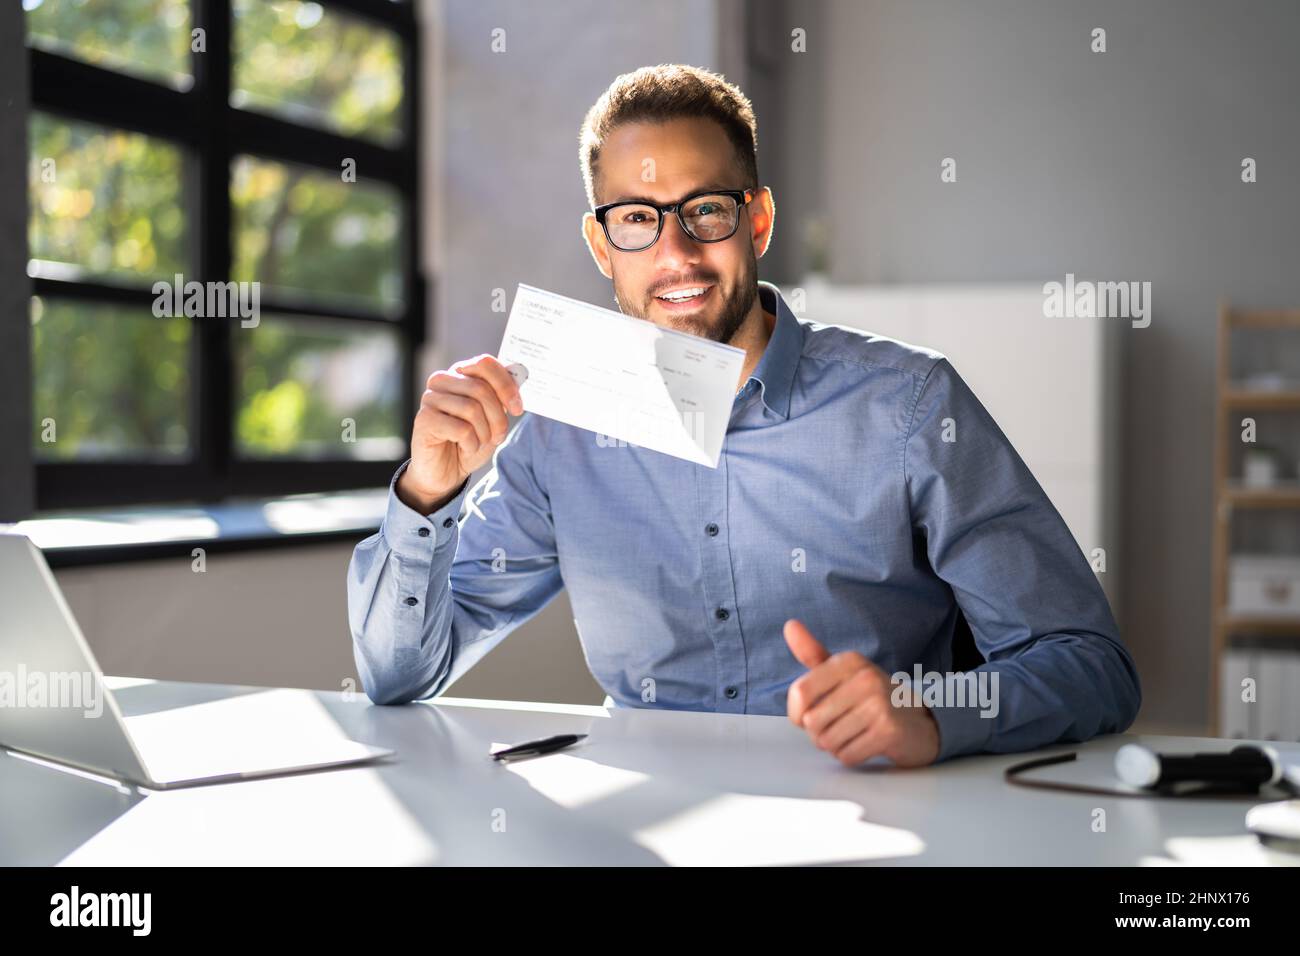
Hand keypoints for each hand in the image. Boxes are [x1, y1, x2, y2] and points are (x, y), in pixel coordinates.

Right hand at [398, 354, 523, 512]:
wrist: (445, 472)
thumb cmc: (470, 441)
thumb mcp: (492, 418)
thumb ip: (502, 396)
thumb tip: (520, 377)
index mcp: (460, 373)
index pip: (484, 364)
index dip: (506, 385)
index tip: (518, 409)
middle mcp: (442, 380)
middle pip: (481, 389)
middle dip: (498, 418)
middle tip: (498, 436)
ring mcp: (429, 398)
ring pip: (471, 409)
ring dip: (484, 433)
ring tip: (479, 443)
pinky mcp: (424, 420)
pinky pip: (461, 429)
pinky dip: (472, 444)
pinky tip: (465, 448)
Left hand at [784, 619, 939, 767]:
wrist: (918, 722)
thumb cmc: (871, 698)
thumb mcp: (842, 671)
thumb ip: (812, 653)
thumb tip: (790, 625)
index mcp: (849, 661)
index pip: (800, 692)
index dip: (796, 713)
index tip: (806, 716)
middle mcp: (865, 678)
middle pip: (812, 721)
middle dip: (818, 733)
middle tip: (839, 726)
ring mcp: (879, 704)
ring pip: (828, 741)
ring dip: (835, 746)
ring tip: (853, 733)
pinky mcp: (889, 731)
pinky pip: (847, 755)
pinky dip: (851, 756)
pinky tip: (865, 744)